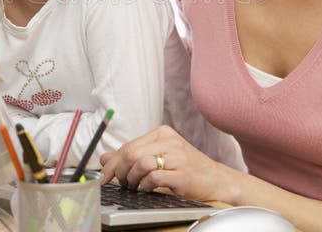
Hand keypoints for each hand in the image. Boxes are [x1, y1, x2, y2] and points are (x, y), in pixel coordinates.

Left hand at [99, 125, 233, 202]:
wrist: (217, 180)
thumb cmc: (187, 169)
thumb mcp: (159, 158)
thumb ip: (133, 156)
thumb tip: (105, 158)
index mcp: (163, 133)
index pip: (129, 145)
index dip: (113, 162)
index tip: (104, 176)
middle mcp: (169, 141)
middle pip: (131, 153)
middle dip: (120, 171)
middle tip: (120, 183)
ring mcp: (177, 157)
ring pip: (140, 163)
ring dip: (132, 179)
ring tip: (135, 186)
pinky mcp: (181, 174)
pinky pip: (153, 177)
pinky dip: (145, 185)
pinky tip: (148, 188)